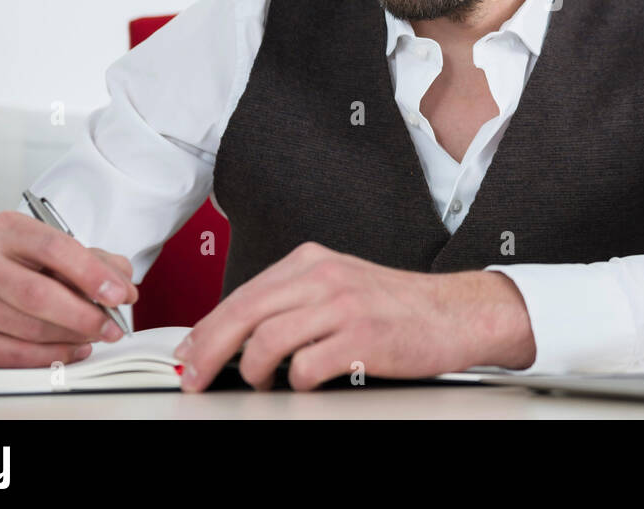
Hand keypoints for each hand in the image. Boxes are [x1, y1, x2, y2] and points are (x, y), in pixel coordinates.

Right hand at [0, 209, 137, 367]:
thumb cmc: (31, 266)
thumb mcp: (65, 253)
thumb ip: (100, 264)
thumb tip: (123, 289)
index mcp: (7, 229)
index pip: (53, 248)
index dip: (91, 274)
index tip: (118, 295)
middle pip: (37, 293)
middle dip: (84, 315)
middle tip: (113, 327)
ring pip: (28, 328)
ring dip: (71, 337)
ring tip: (95, 336)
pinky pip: (14, 355)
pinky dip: (51, 356)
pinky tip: (73, 350)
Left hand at [173, 241, 535, 391]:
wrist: (455, 313)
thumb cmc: (396, 307)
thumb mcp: (339, 286)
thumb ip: (293, 302)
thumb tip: (237, 335)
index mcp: (312, 260)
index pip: (242, 294)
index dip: (206, 329)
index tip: (188, 354)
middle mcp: (324, 277)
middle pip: (243, 314)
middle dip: (208, 351)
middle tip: (195, 377)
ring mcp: (342, 306)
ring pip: (266, 342)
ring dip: (254, 372)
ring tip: (263, 384)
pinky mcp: (362, 338)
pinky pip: (306, 367)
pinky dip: (297, 382)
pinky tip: (306, 383)